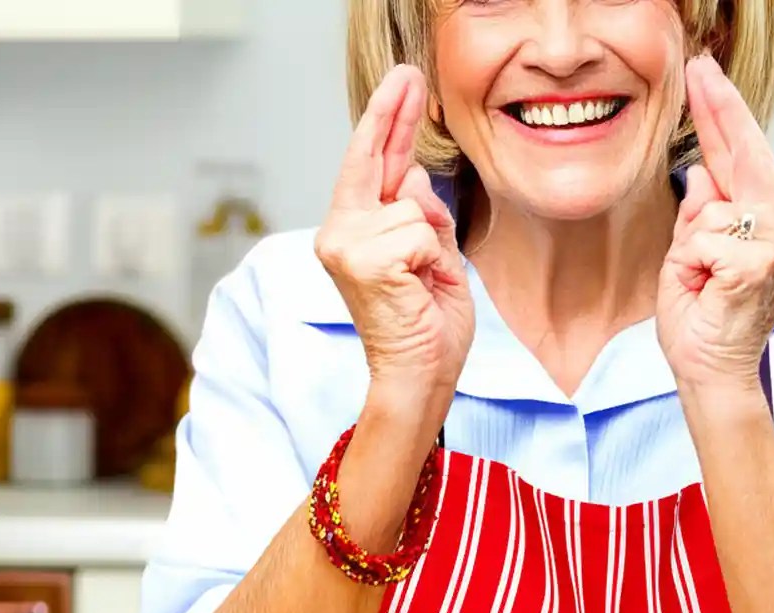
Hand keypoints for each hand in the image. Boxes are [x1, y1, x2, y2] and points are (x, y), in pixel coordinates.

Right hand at [315, 65, 473, 393]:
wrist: (418, 377)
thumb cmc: (426, 326)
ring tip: (424, 282)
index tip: (402, 85)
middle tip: (409, 73)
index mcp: (353, 232)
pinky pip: (421, 230)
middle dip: (395, 115)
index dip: (389, 123)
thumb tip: (409, 176)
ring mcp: (346, 244)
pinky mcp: (364, 258)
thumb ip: (419, 216)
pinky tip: (420, 286)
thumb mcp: (433, 258)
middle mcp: (338, 232)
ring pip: (415, 205)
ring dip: (435, 243)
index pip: (372, 166)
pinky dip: (434, 258)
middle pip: (375, 160)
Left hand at [657, 55, 773, 392]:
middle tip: (699, 66)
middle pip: (743, 159)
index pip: (745, 160)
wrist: (710, 374)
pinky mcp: (760, 264)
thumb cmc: (702, 321)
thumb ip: (701, 213)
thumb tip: (702, 174)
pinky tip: (705, 291)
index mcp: (772, 225)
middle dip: (718, 113)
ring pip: (709, 209)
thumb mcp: (690, 255)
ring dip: (690, 248)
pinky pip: (702, 239)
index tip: (706, 75)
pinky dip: (690, 265)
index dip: (724, 115)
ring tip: (700, 282)